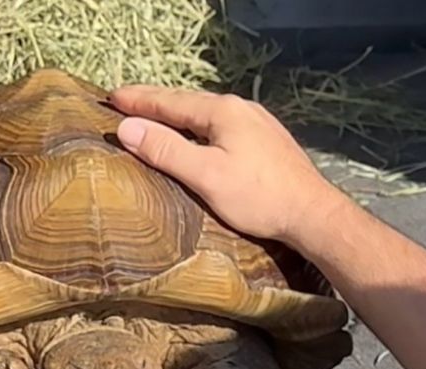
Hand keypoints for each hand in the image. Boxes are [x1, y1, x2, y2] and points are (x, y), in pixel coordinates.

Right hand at [108, 85, 348, 244]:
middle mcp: (239, 108)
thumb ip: (165, 150)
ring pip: (203, 112)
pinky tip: (193, 134)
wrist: (313, 214)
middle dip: (154, 102)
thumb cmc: (258, 198)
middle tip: (125, 100)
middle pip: (186, 102)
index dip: (138, 100)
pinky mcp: (263, 139)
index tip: (112, 97)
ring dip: (174, 113)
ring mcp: (254, 122)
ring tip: (152, 115)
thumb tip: (128, 128)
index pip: (169, 101)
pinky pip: (218, 124)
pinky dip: (195, 125)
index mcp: (222, 112)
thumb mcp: (205, 175)